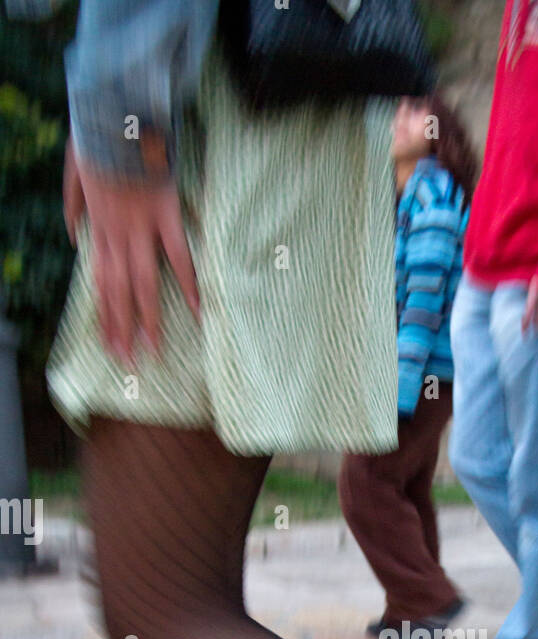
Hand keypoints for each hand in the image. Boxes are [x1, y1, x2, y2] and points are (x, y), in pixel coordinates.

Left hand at [66, 142, 199, 362]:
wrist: (113, 109)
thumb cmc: (95, 135)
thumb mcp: (72, 170)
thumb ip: (72, 206)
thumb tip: (74, 238)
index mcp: (97, 226)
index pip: (100, 283)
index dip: (105, 317)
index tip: (110, 346)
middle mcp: (115, 234)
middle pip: (118, 292)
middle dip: (122, 329)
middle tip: (128, 363)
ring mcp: (140, 226)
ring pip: (143, 283)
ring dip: (148, 319)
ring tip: (154, 351)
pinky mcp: (165, 213)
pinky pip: (179, 254)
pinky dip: (189, 283)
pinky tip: (198, 311)